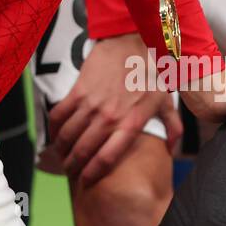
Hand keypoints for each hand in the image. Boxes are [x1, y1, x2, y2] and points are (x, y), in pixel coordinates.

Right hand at [49, 33, 182, 185]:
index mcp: (131, 123)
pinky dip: (53, 128)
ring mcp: (91, 104)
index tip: (87, 181)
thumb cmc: (152, 74)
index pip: (107, 157)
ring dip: (62, 150)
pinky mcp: (78, 91)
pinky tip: (55, 136)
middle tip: (71, 172)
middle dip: (74, 165)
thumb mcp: (167, 102)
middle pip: (83, 150)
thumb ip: (172, 128)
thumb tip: (171, 151)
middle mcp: (109, 117)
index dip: (94, 173)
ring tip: (62, 157)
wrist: (132, 44)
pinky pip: (58, 115)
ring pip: (68, 135)